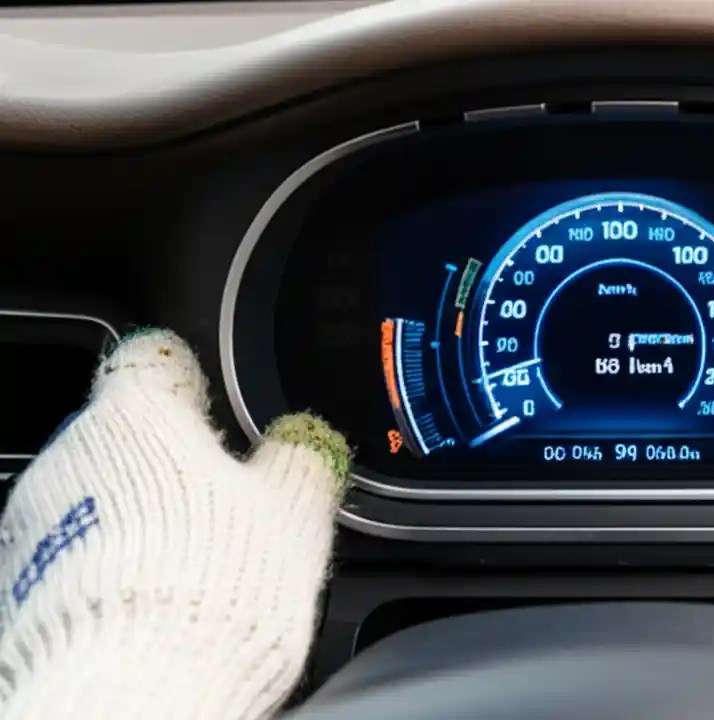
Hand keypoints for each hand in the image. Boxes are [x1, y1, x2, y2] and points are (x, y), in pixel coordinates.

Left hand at [0, 329, 348, 719]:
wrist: (134, 692)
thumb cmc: (216, 587)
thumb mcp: (294, 511)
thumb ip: (299, 458)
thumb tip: (306, 440)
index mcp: (138, 414)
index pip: (153, 360)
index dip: (189, 379)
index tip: (210, 398)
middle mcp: (69, 454)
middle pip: (125, 438)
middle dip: (169, 468)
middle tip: (227, 514)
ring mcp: (33, 523)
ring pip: (95, 499)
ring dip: (135, 521)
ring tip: (191, 574)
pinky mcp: (14, 585)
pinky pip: (70, 559)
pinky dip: (105, 572)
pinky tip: (150, 609)